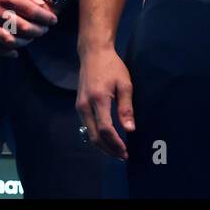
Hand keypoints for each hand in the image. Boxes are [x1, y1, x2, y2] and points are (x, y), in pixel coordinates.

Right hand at [0, 0, 57, 55]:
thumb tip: (41, 5)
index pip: (31, 11)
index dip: (45, 18)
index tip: (53, 20)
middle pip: (24, 28)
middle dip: (39, 31)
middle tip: (44, 29)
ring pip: (10, 41)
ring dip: (25, 43)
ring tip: (31, 38)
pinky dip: (6, 53)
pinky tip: (15, 53)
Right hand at [76, 45, 133, 159]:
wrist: (93, 54)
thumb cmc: (112, 66)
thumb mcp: (124, 84)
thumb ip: (126, 107)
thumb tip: (130, 129)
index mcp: (98, 99)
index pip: (105, 129)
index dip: (115, 143)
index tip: (126, 151)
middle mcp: (85, 105)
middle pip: (94, 136)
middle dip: (109, 149)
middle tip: (123, 155)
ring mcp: (79, 106)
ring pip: (89, 133)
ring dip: (102, 145)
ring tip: (117, 151)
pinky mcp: (79, 105)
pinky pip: (87, 126)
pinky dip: (97, 136)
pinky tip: (107, 139)